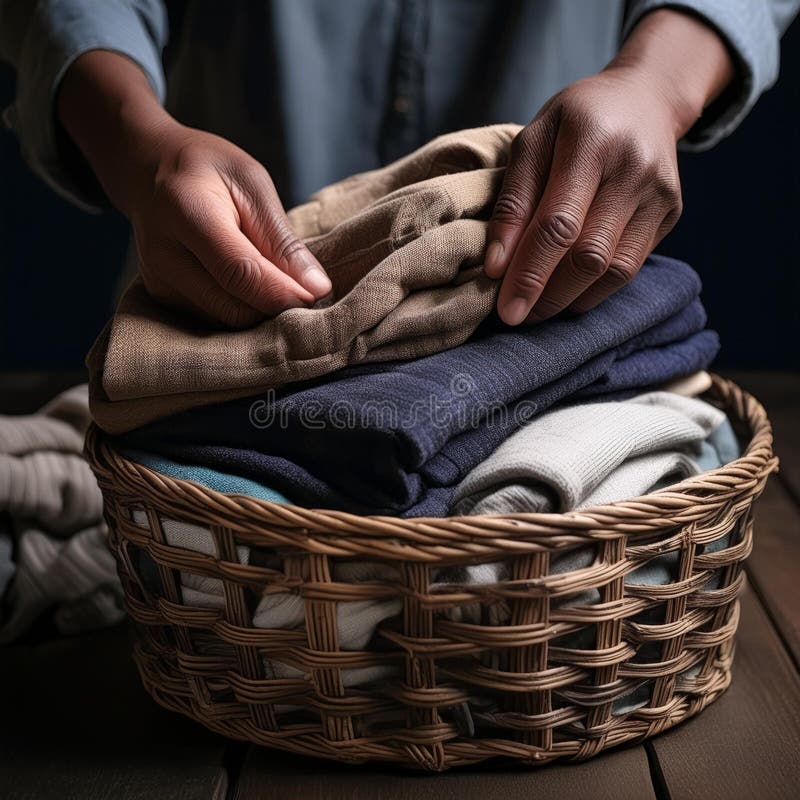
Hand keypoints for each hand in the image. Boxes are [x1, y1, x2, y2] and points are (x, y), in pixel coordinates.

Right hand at [58, 51, 330, 327]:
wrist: (147, 171)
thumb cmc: (206, 170)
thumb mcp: (252, 183)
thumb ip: (282, 238)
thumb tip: (316, 289)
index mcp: (186, 212)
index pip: (241, 273)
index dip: (284, 292)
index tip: (319, 295)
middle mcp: (164, 255)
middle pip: (234, 307)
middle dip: (278, 306)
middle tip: (307, 290)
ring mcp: (158, 282)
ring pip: (228, 321)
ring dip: (262, 312)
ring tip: (280, 283)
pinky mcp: (162, 299)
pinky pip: (215, 319)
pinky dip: (243, 310)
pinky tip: (253, 287)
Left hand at [485, 9, 733, 324]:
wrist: (645, 98)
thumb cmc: (574, 121)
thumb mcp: (532, 140)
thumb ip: (512, 201)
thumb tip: (496, 267)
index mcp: (592, 140)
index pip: (558, 224)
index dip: (530, 273)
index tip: (506, 310)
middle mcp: (634, 167)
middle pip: (589, 254)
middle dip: (548, 295)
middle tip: (517, 317)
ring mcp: (659, 193)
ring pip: (613, 269)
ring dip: (570, 300)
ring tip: (537, 310)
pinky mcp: (670, 214)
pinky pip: (630, 268)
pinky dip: (594, 291)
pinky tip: (567, 295)